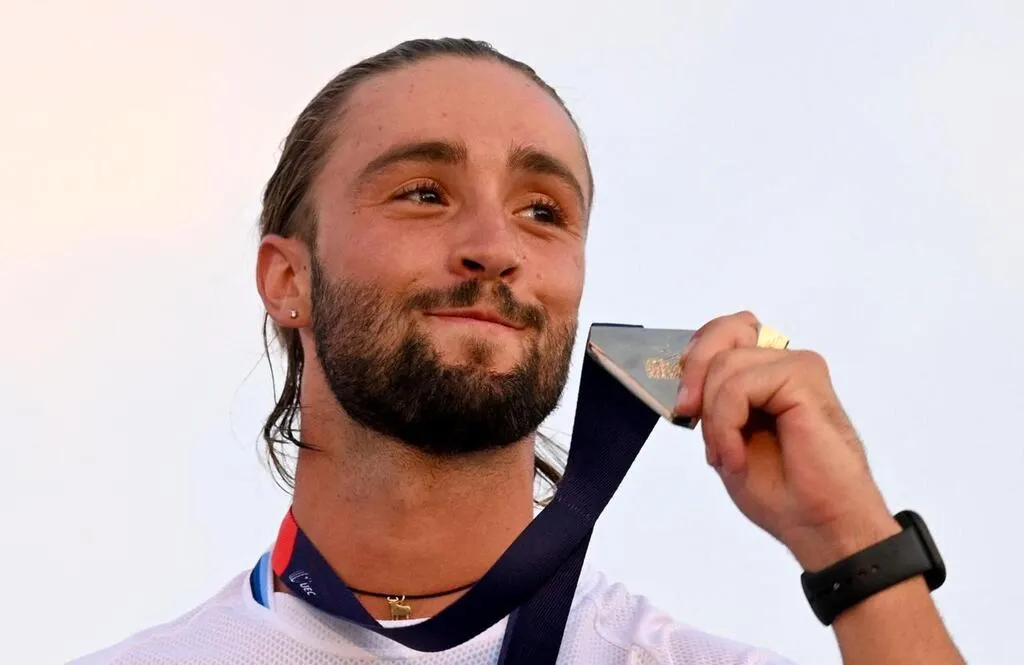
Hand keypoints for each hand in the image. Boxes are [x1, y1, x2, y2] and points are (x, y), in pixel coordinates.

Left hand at [673, 311, 901, 570]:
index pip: (724, 335)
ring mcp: (797, 368)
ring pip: (725, 364)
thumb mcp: (726, 439)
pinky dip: (727, 425)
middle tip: (687, 413)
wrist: (822, 525)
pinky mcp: (804, 377)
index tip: (682, 403)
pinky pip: (739, 386)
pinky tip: (738, 458)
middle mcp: (783, 364)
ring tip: (727, 456)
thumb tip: (682, 382)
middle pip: (725, 331)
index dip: (694, 358)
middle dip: (694, 370)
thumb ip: (712, 403)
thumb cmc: (782, 491)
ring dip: (714, 417)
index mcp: (766, 375)